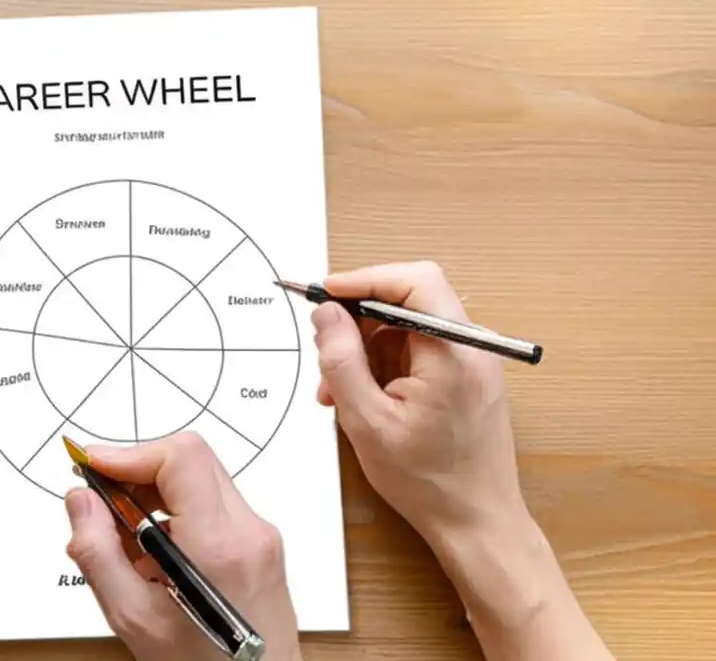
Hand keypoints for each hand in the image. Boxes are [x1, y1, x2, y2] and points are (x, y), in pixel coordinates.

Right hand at [64, 433, 301, 660]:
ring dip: (155, 490)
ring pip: (201, 476)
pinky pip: (213, 502)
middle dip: (138, 468)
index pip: (180, 458)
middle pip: (190, 457)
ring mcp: (260, 534)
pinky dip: (177, 510)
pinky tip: (155, 551)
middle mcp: (248, 530)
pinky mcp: (261, 541)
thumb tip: (81, 501)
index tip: (94, 466)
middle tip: (102, 497)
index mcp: (218, 546)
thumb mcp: (134, 617)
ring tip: (126, 536)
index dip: (130, 453)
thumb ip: (98, 553)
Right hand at [314, 261, 613, 659]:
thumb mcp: (367, 421)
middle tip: (326, 349)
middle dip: (359, 320)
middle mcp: (471, 349)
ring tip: (340, 391)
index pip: (412, 281)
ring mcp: (473, 362)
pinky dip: (386, 365)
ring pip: (407, 327)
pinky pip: (419, 350)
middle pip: (407, 300)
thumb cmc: (430, 483)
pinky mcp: (466, 377)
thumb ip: (341, 361)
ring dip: (368, 349)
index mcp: (453, 353)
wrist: (476, 522)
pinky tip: (364, 397)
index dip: (363, 279)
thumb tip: (326, 314)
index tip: (326, 295)